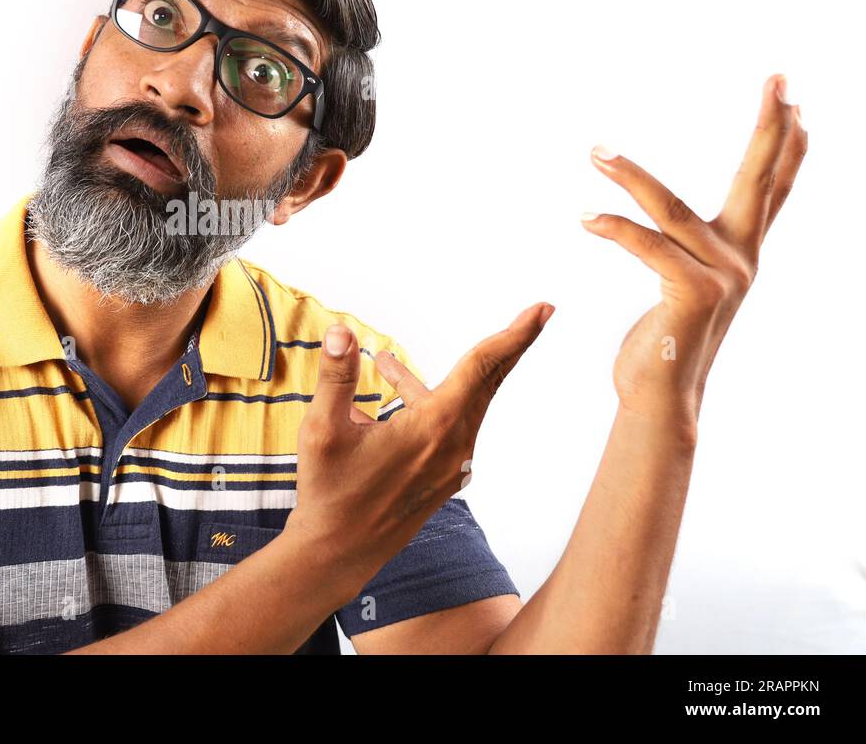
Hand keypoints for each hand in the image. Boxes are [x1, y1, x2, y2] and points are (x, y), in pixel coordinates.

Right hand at [284, 303, 552, 595]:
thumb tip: (341, 332)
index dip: (513, 334)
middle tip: (537, 315)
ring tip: (383, 366)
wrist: (338, 554)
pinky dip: (422, 408)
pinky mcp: (440, 480)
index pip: (483, 366)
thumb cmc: (330, 493)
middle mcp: (453, 446)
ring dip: (428, 382)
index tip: (543, 310)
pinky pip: (443, 430)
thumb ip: (337, 377)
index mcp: (435, 427)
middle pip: (487, 383)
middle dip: (508, 346)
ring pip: (456, 407)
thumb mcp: (322, 430)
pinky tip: (376, 409)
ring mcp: (450, 467)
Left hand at [580, 73, 807, 433]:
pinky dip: (613, 228)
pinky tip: (585, 218)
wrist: (661, 397)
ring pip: (671, 208)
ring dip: (628, 176)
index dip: (786, 146)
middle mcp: (742, 259)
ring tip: (596, 152)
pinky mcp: (693, 294)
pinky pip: (647, 245)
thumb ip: (690, 253)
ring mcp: (722, 276)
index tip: (795, 102)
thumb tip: (681, 228)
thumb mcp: (687, 286)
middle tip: (779, 80)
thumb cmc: (664, 341)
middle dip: (769, 128)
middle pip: (759, 180)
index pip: (772, 189)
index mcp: (741, 254)